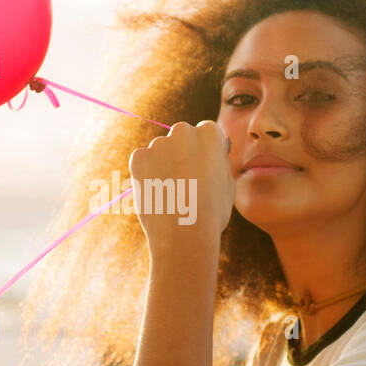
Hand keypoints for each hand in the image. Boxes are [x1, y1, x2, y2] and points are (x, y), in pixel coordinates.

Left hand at [127, 120, 234, 253]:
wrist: (184, 234)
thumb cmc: (211, 213)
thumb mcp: (226, 184)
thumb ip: (218, 162)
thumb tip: (212, 155)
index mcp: (210, 133)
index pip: (206, 131)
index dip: (204, 151)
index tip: (202, 166)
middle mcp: (183, 132)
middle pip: (182, 136)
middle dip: (182, 152)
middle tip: (184, 181)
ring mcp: (159, 143)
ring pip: (161, 150)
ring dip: (163, 164)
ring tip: (170, 194)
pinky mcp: (138, 157)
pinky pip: (143, 161)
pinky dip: (146, 174)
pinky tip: (157, 193)